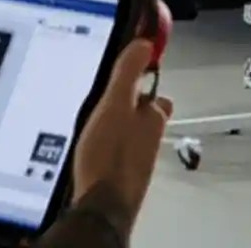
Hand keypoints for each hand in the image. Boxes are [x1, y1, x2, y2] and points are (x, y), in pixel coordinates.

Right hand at [72, 38, 173, 234]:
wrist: (101, 207)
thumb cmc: (110, 156)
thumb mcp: (115, 104)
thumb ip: (129, 74)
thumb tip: (145, 44)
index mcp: (152, 119)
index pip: (158, 97)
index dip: (147, 86)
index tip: (134, 75)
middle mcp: (150, 142)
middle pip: (146, 120)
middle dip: (133, 110)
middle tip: (109, 102)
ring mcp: (136, 162)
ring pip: (132, 139)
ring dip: (120, 131)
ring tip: (97, 125)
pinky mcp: (120, 180)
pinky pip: (118, 158)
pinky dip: (109, 151)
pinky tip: (92, 152)